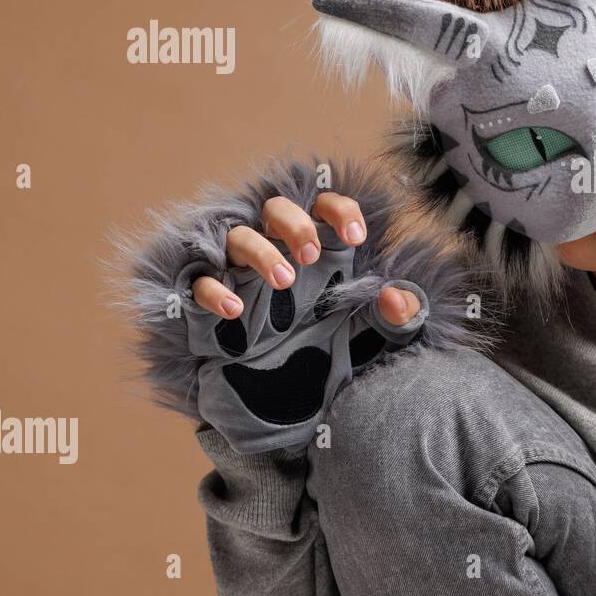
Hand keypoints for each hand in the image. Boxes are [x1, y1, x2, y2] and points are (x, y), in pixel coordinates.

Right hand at [191, 193, 418, 324]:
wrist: (280, 390)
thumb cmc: (326, 342)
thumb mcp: (372, 332)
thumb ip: (397, 315)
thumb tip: (397, 299)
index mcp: (315, 244)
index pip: (324, 204)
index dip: (341, 211)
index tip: (357, 238)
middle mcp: (274, 247)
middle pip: (276, 207)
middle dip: (296, 225)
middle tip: (312, 257)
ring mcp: (238, 269)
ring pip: (238, 235)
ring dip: (261, 252)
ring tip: (285, 282)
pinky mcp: (207, 296)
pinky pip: (199, 280)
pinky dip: (213, 290)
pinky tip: (235, 309)